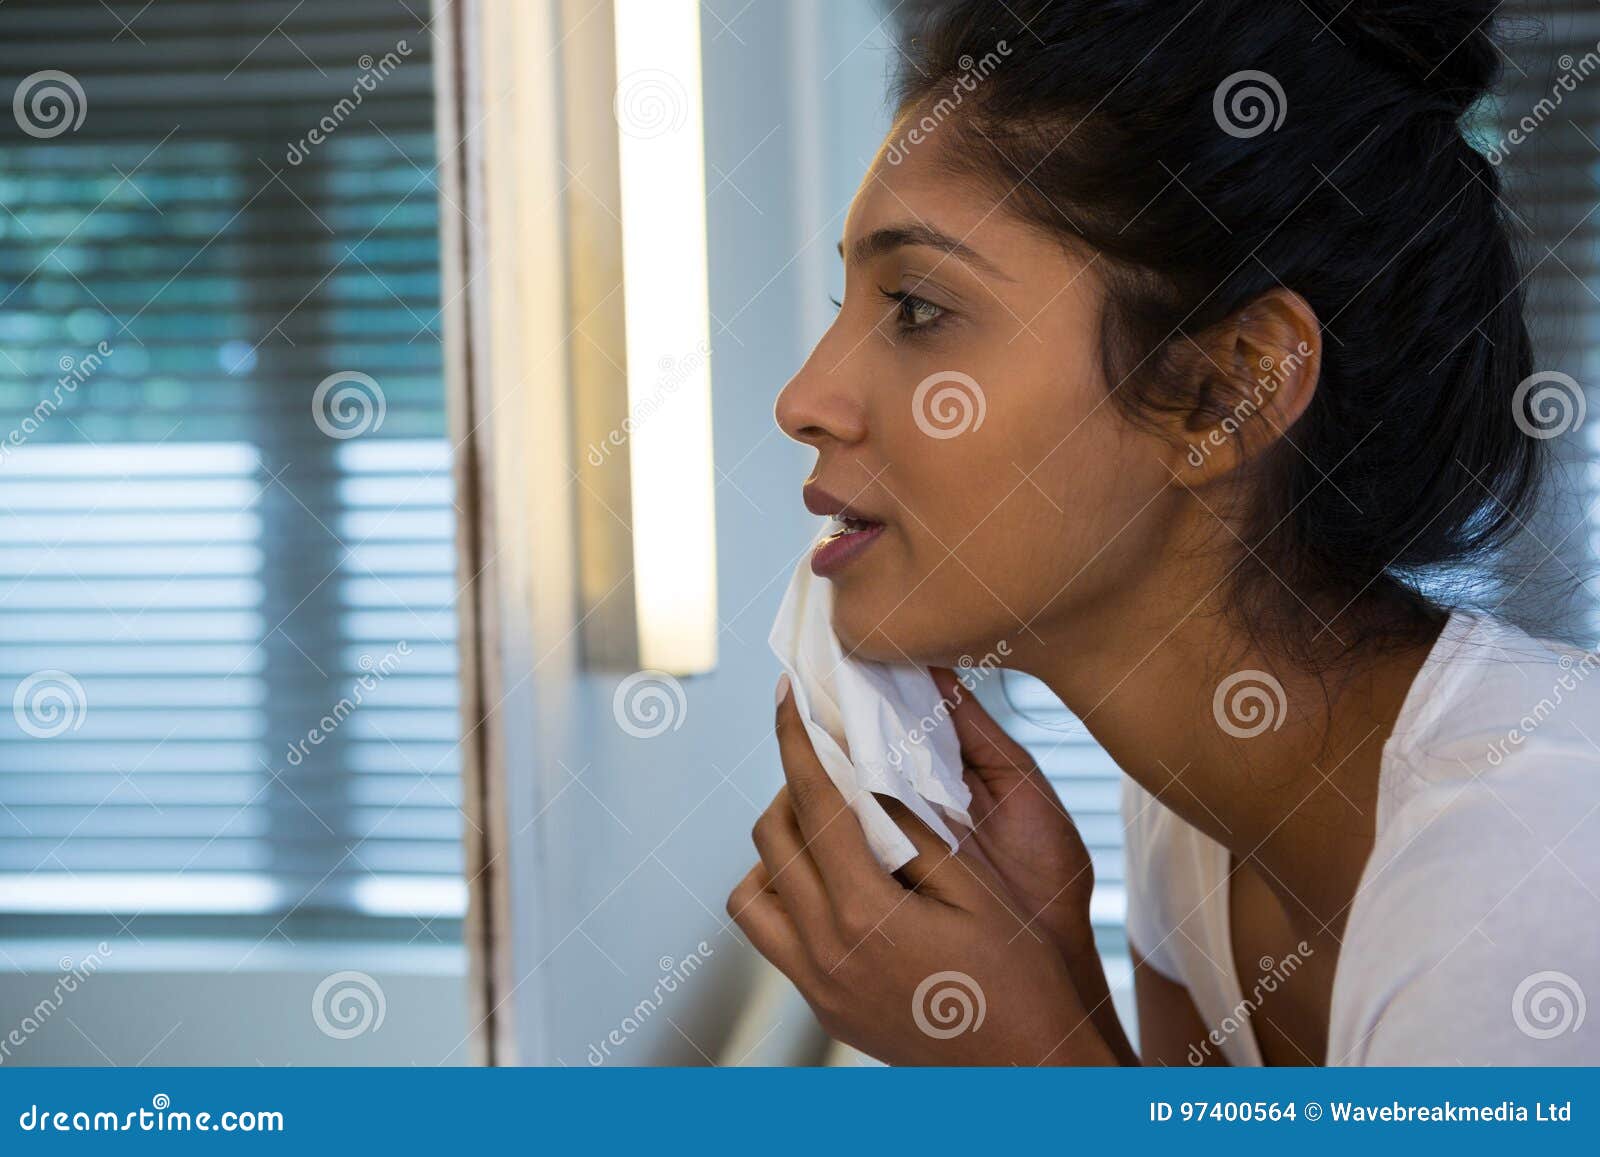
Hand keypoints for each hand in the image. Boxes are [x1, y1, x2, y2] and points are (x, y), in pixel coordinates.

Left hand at [725, 678, 1114, 1065]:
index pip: (812, 803)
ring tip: (827, 834)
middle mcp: (824, 952)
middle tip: (831, 769)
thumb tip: (867, 778)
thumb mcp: (976, 889)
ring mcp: (816, 987)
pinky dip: (785, 898)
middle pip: (770, 841)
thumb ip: (912, 832)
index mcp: (864, 914)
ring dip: (777, 853)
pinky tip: (836, 888)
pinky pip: (773, 938)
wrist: (1028, 1073)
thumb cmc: (1019, 978)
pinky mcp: (823, 1008)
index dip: (796, 740)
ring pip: (751, 895)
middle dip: (790, 789)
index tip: (786, 699)